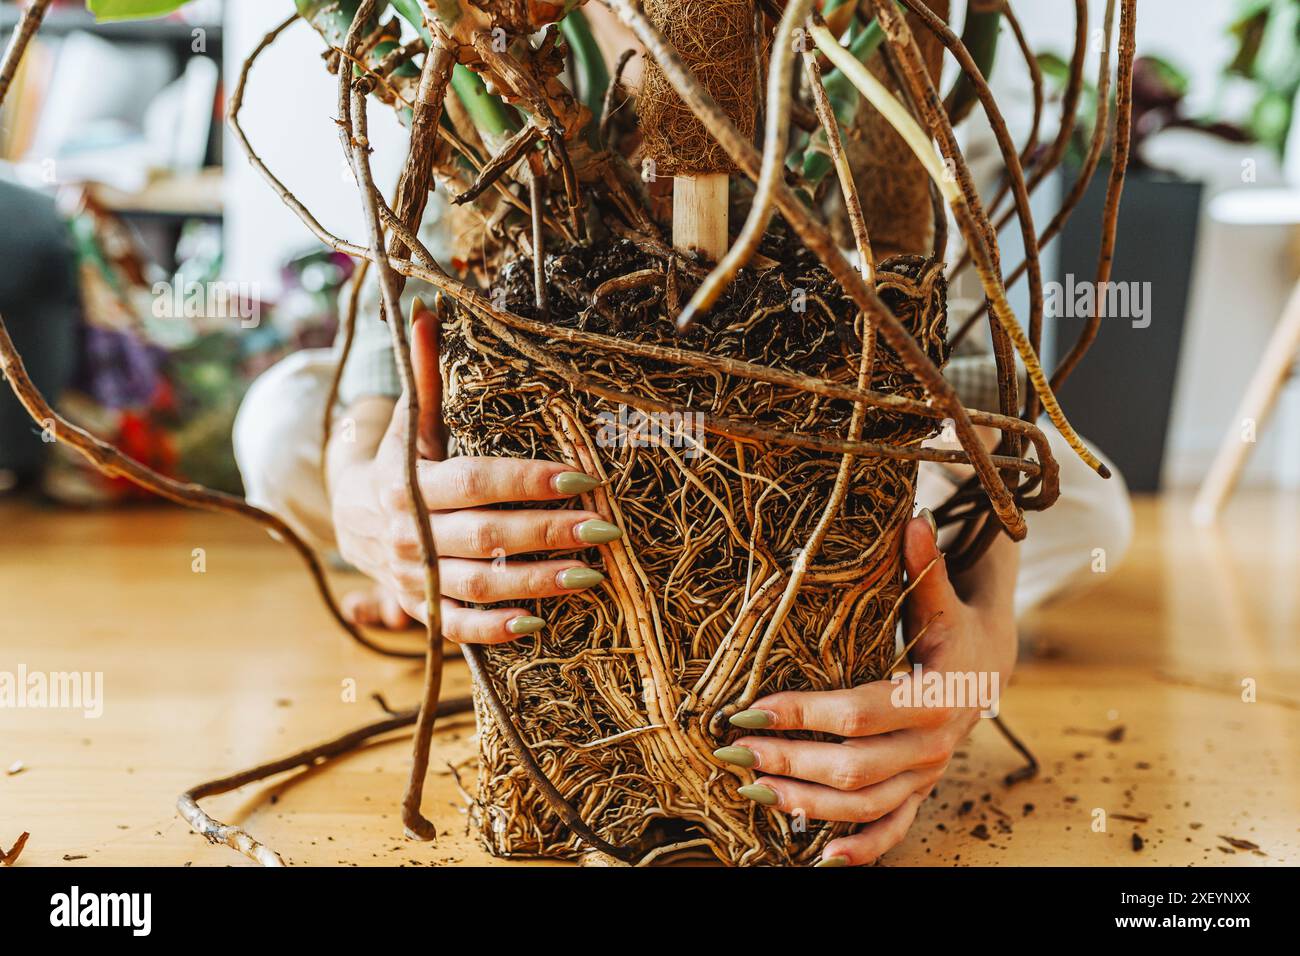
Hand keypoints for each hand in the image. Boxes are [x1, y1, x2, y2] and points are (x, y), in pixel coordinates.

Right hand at [329, 300, 620, 642]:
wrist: (350, 517)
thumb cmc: (400, 461)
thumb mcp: (410, 419)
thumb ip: (425, 373)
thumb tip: (427, 308)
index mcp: (405, 481)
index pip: (476, 481)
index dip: (527, 481)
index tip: (581, 477)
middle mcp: (407, 532)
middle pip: (485, 534)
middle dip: (548, 531)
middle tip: (606, 528)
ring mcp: (412, 575)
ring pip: (478, 583)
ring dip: (536, 582)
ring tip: (592, 575)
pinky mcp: (420, 607)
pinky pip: (457, 626)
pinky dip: (495, 629)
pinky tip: (540, 623)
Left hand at [714, 511, 1018, 865]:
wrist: (990, 666)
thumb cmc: (951, 627)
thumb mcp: (940, 599)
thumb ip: (922, 569)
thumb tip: (912, 521)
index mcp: (935, 695)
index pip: (859, 712)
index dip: (802, 713)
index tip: (747, 708)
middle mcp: (933, 744)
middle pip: (854, 768)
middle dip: (789, 761)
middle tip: (734, 751)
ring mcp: (927, 775)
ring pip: (865, 806)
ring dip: (806, 804)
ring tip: (752, 791)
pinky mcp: (919, 791)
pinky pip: (892, 830)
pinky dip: (860, 850)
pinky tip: (819, 860)